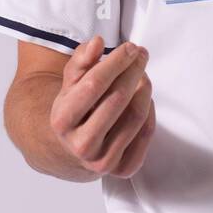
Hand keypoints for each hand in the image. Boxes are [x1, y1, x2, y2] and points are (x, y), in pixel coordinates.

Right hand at [49, 36, 154, 178]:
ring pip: (135, 117)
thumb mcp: (70, 82)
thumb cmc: (76, 107)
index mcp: (62, 121)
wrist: (73, 146)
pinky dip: (150, 112)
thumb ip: (81, 59)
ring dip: (144, 88)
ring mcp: (103, 161)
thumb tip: (97, 43)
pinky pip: (146, 134)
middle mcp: (81, 145)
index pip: (94, 85)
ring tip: (143, 73)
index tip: (130, 47)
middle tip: (142, 54)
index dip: (116, 63)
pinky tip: (144, 97)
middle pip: (118, 100)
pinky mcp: (123, 169)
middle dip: (133, 71)